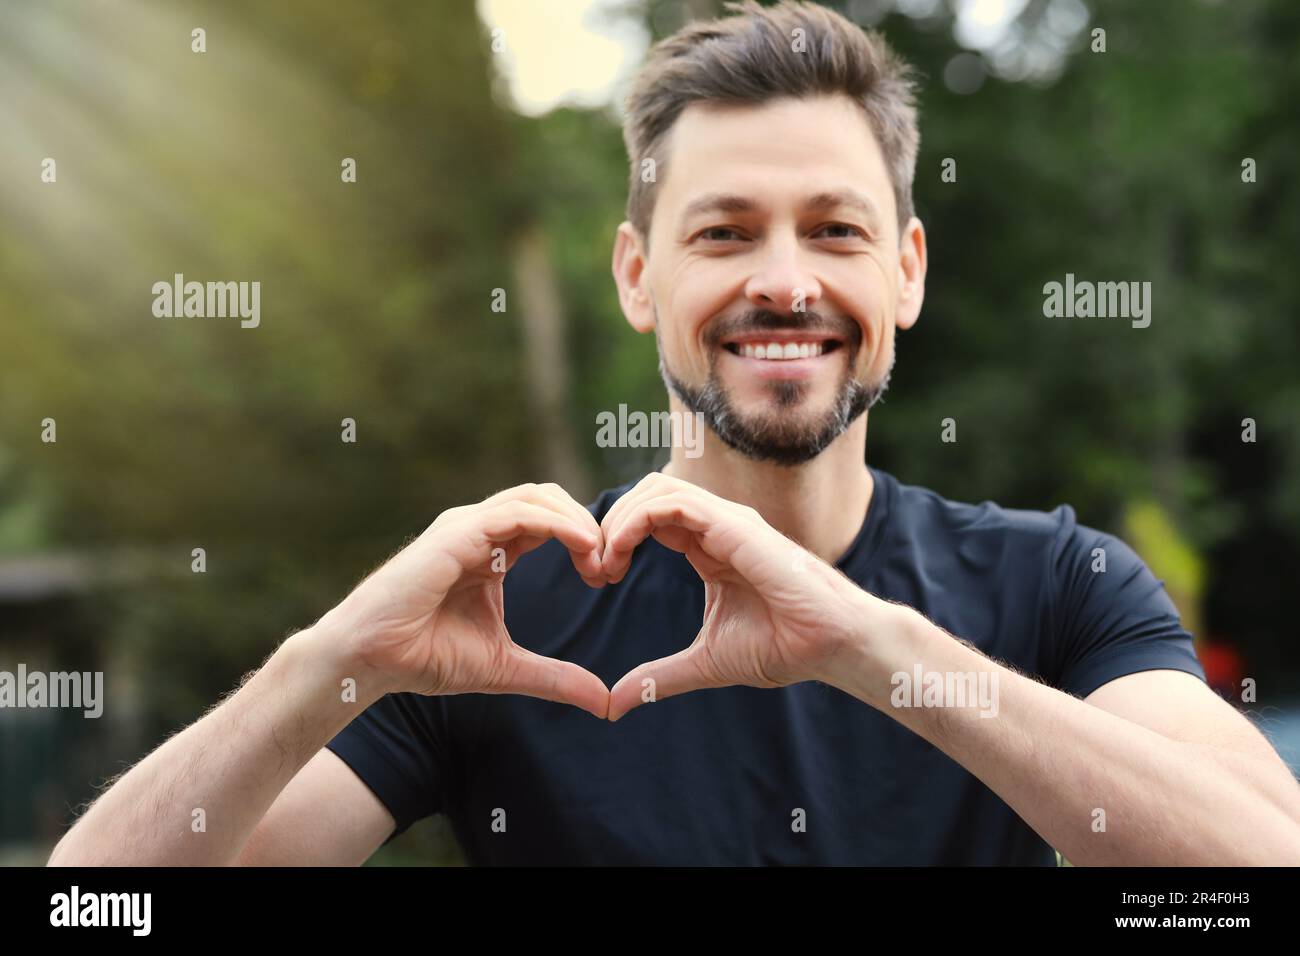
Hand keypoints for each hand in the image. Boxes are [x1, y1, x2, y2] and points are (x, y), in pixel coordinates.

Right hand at [319, 483, 609, 717]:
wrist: (370, 661)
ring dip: (576, 521)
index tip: (606, 577)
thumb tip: (603, 702)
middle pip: (547, 498)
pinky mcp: (456, 533)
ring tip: (599, 556)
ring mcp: (466, 526)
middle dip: (586, 524)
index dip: (584, 540)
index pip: (549, 520)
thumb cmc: (424, 658)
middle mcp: (479, 529)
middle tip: (609, 565)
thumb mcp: (506, 668)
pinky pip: (516, 513)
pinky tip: (582, 546)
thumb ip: (554, 678)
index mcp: (492, 549)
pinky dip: (555, 523)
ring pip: (535, 496)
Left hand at [599, 473, 872, 720]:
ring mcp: (727, 520)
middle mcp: (716, 525)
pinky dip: (636, 521)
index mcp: (709, 545)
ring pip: (656, 489)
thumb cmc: (785, 647)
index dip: (615, 538)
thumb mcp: (706, 661)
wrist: (832, 646)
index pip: (651, 516)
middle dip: (609, 523)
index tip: (597, 578)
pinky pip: (673, 503)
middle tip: (593, 570)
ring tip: (604, 563)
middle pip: (647, 493)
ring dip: (618, 520)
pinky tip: (620, 554)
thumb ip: (661, 676)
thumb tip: (617, 702)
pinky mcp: (735, 525)